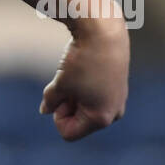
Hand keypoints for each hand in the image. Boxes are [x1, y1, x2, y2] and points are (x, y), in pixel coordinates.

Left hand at [39, 20, 128, 140]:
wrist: (104, 31)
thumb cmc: (82, 60)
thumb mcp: (61, 83)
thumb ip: (51, 101)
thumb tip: (46, 110)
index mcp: (101, 118)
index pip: (68, 132)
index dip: (57, 115)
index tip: (58, 95)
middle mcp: (114, 113)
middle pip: (79, 121)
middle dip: (67, 106)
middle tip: (67, 82)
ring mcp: (118, 100)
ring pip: (87, 107)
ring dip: (76, 96)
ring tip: (77, 74)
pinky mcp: (118, 86)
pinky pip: (96, 95)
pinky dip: (86, 87)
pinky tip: (87, 69)